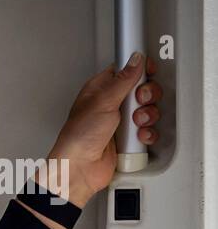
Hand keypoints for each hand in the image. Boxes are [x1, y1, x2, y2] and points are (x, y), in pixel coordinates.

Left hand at [44, 53, 162, 205]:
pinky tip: (137, 137)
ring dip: (147, 117)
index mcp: (100, 89)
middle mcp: (111, 103)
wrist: (79, 169)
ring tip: (135, 123)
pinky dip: (146, 134)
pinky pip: (147, 130)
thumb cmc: (79, 137)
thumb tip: (135, 59)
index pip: (126, 70)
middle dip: (146, 96)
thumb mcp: (103, 102)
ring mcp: (120, 121)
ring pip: (147, 110)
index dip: (140, 70)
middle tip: (139, 102)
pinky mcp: (128, 138)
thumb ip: (123, 80)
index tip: (149, 73)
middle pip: (142, 89)